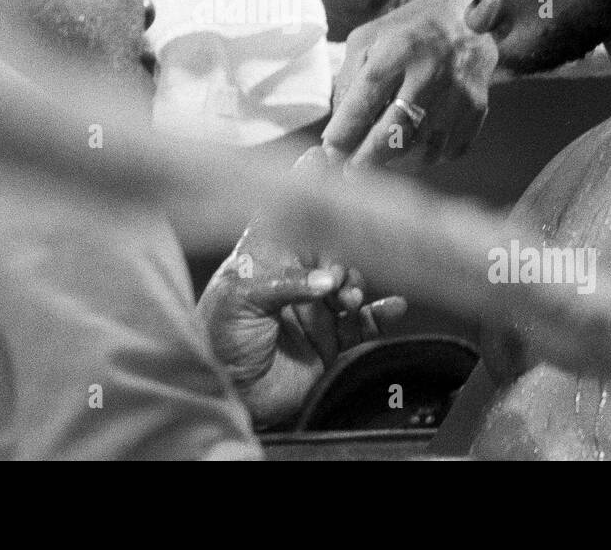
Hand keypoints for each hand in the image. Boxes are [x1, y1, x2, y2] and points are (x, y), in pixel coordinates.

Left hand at [198, 223, 406, 428]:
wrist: (227, 394)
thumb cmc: (217, 339)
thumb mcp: (240, 300)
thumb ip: (285, 284)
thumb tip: (327, 279)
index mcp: (267, 261)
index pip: (297, 227)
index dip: (319, 220)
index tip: (339, 216)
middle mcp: (293, 282)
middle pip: (332, 258)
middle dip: (342, 263)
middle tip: (339, 279)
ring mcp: (313, 311)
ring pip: (349, 288)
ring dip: (357, 288)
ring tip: (349, 301)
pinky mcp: (328, 341)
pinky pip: (362, 324)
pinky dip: (380, 315)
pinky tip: (393, 307)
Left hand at [323, 0, 497, 171]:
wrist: (466, 18)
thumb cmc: (406, 31)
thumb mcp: (367, 40)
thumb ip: (348, 81)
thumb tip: (338, 133)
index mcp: (399, 49)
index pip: (366, 98)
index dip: (346, 130)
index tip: (330, 151)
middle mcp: (432, 72)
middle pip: (396, 132)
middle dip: (367, 159)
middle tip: (348, 172)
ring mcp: (458, 93)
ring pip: (421, 149)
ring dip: (394, 163)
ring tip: (377, 161)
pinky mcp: (476, 109)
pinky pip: (446, 151)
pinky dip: (423, 159)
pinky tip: (408, 152)